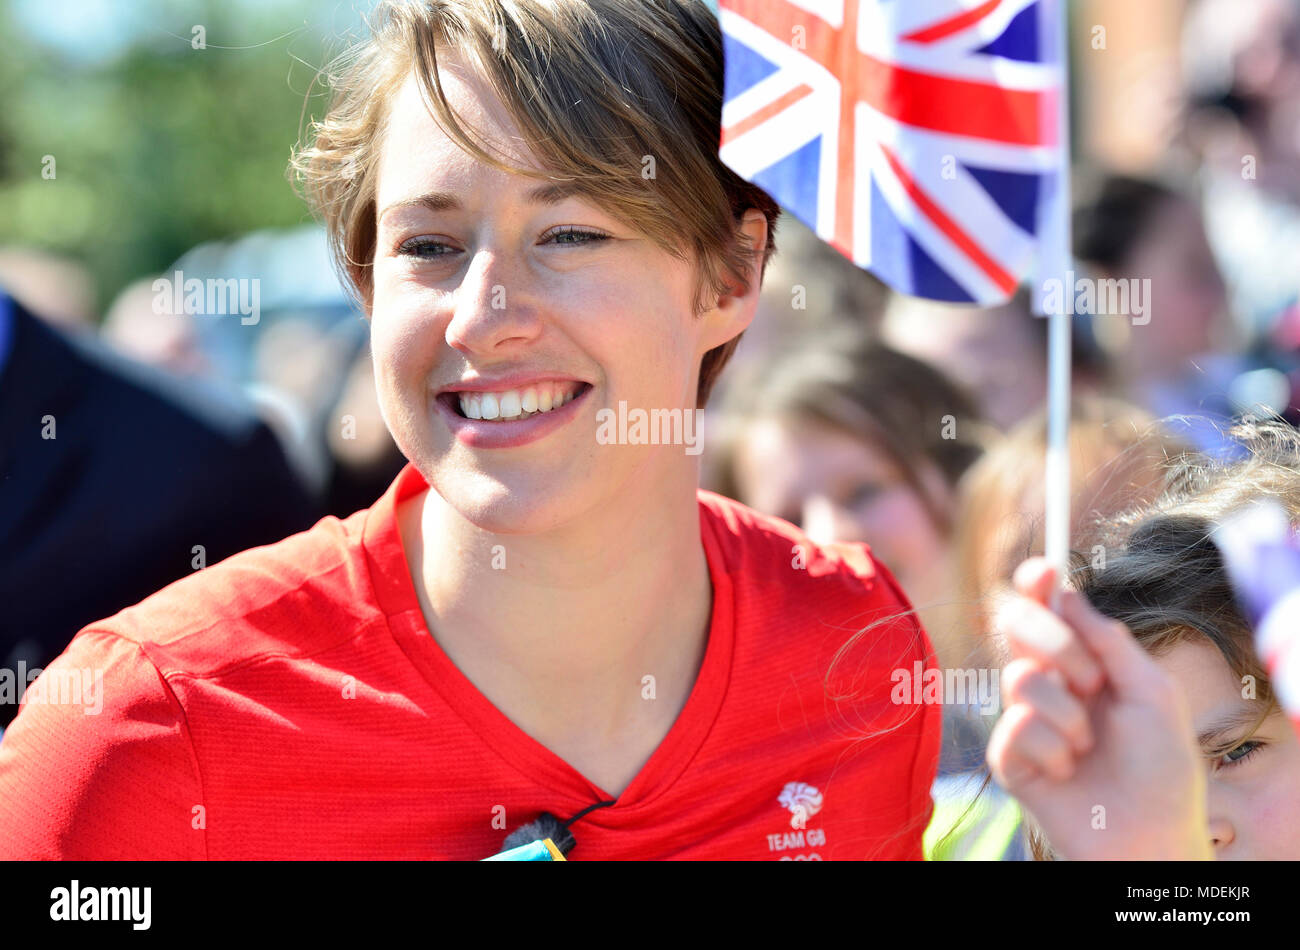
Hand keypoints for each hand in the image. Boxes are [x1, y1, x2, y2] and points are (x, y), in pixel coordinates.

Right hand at [986, 558, 1212, 859]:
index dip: (1036, 582)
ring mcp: (1025, 717)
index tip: (1042, 572)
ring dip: (1066, 713)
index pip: (1046, 608)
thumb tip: (1067, 592)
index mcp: (1084, 661)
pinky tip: (1069, 772)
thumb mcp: (1153, 692)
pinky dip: (1053, 750)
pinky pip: (1015, 728)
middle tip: (1092, 680)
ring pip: (1019, 678)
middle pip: (1017, 625)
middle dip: (1055, 643)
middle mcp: (1050, 681)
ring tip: (1089, 746)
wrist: (1149, 834)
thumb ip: (1110, 640)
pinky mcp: (1008, 756)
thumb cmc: (1161, 768)